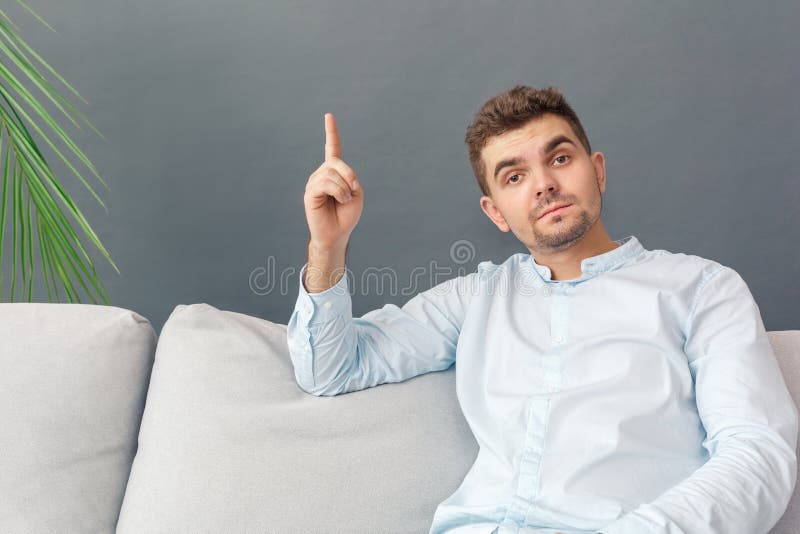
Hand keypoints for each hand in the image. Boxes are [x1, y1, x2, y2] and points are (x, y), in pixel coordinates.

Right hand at [303, 113, 362, 250]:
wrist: (337, 234)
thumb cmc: (347, 215)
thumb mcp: (356, 193)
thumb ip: (349, 178)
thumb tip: (331, 173)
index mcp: (334, 172)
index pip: (332, 148)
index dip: (331, 132)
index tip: (328, 116)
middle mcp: (322, 173)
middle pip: (337, 163)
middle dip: (350, 176)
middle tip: (352, 192)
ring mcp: (314, 181)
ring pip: (332, 174)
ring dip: (344, 189)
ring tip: (344, 201)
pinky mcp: (310, 192)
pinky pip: (326, 183)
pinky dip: (338, 191)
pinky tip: (339, 200)